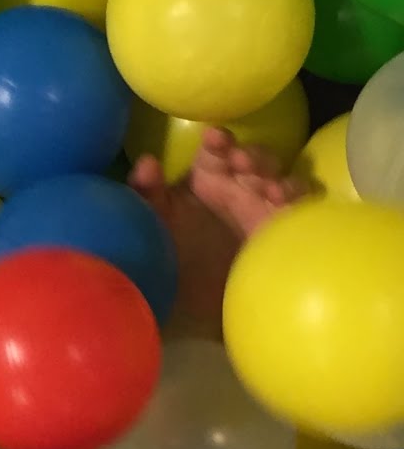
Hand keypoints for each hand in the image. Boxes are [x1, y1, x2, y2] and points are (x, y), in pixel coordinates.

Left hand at [128, 127, 305, 339]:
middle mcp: (239, 190)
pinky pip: (302, 210)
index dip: (219, 142)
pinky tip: (283, 210)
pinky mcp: (284, 232)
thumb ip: (145, 192)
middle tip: (242, 164)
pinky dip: (298, 204)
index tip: (216, 140)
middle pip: (256, 159)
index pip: (216, 151)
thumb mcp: (150, 223)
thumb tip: (146, 162)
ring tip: (267, 191)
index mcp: (206, 181)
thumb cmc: (166, 258)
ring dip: (279, 179)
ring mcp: (264, 210)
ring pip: (284, 179)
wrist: (190, 308)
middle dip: (253, 156)